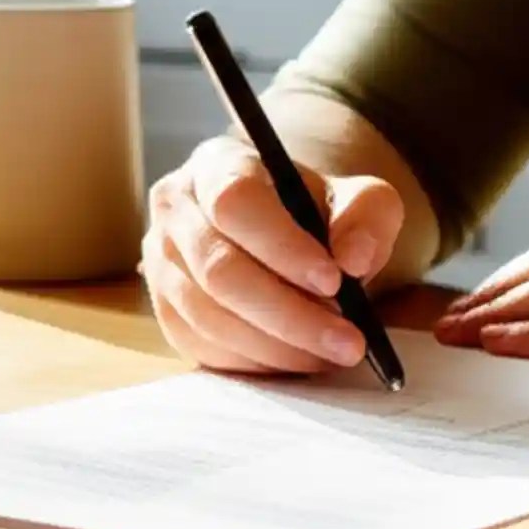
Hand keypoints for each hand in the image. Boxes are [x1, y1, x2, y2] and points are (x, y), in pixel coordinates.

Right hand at [141, 136, 403, 373]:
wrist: (285, 236)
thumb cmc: (318, 213)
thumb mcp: (359, 200)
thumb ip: (367, 218)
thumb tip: (353, 259)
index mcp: (216, 166)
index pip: (235, 202)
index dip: (281, 246)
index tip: (334, 281)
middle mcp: (175, 211)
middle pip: (218, 270)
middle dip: (289, 314)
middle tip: (348, 342)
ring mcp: (161, 266)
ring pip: (211, 318)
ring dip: (279, 346)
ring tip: (333, 352)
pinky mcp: (167, 313)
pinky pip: (206, 348)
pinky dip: (258, 363)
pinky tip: (299, 359)